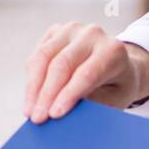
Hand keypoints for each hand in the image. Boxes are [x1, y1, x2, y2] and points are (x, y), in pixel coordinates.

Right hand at [23, 22, 148, 123]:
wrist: (119, 64)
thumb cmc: (117, 85)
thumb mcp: (115, 99)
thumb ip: (92, 103)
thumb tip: (62, 111)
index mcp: (113, 50)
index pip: (86, 73)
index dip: (68, 94)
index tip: (54, 114)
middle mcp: (93, 34)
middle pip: (62, 64)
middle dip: (47, 94)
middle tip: (37, 119)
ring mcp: (72, 29)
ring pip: (44, 57)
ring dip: (33, 88)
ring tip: (30, 112)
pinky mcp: (56, 31)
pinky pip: (37, 55)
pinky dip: (32, 78)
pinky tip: (32, 97)